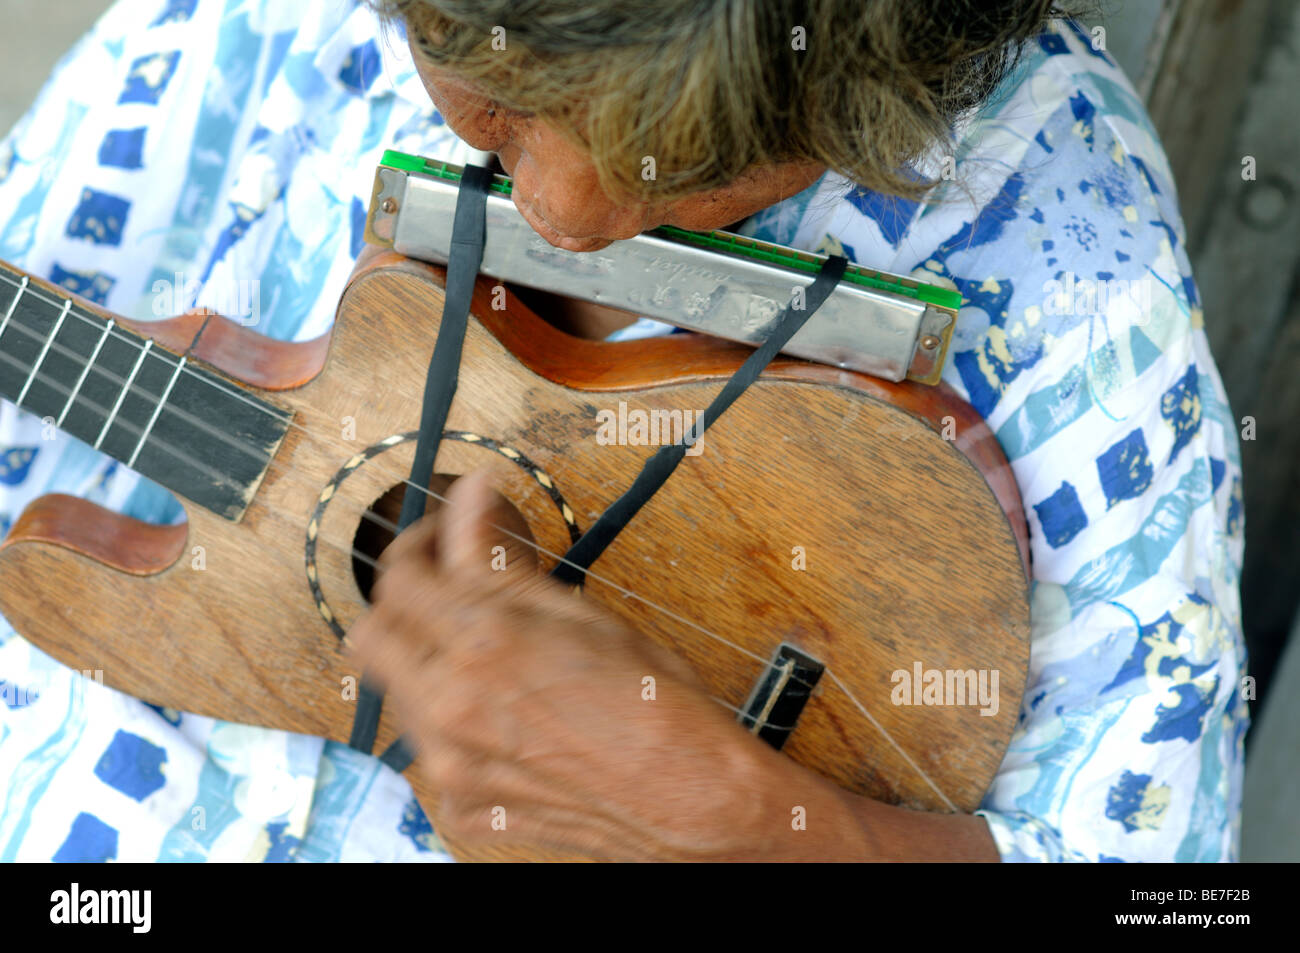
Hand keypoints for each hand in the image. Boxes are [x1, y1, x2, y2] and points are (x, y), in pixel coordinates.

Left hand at [347, 470, 790, 859]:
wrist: (688, 798)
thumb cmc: (655, 705)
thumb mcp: (581, 614)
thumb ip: (502, 558)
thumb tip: (472, 494)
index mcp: (482, 644)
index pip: (399, 577)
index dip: (416, 547)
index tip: (440, 542)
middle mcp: (451, 708)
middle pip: (371, 636)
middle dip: (403, 606)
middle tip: (445, 592)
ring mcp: (451, 766)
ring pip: (397, 694)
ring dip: (427, 664)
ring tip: (490, 659)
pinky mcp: (462, 807)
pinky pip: (430, 752)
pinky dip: (455, 725)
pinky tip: (506, 717)